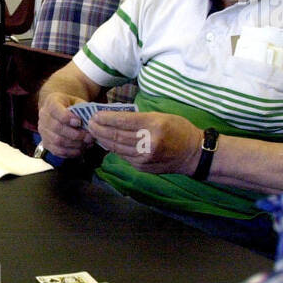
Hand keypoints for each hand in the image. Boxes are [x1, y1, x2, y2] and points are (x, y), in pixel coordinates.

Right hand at [38, 91, 94, 158]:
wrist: (60, 112)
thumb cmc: (71, 106)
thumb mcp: (77, 102)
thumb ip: (83, 109)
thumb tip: (91, 120)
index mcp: (51, 103)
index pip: (54, 110)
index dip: (66, 117)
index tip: (79, 122)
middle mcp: (44, 117)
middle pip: (56, 128)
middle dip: (75, 134)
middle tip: (89, 137)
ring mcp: (43, 131)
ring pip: (57, 141)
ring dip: (75, 144)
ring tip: (87, 143)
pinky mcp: (46, 143)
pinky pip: (57, 151)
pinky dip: (71, 152)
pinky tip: (81, 149)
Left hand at [86, 110, 202, 173]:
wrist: (193, 154)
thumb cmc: (178, 130)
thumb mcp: (162, 116)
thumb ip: (139, 118)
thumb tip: (115, 118)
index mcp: (154, 125)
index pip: (123, 121)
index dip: (106, 118)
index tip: (95, 115)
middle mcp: (148, 142)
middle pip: (116, 135)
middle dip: (99, 129)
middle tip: (89, 123)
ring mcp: (144, 157)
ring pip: (117, 147)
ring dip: (102, 139)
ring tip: (94, 132)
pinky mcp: (142, 167)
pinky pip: (123, 156)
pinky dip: (113, 149)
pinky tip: (106, 142)